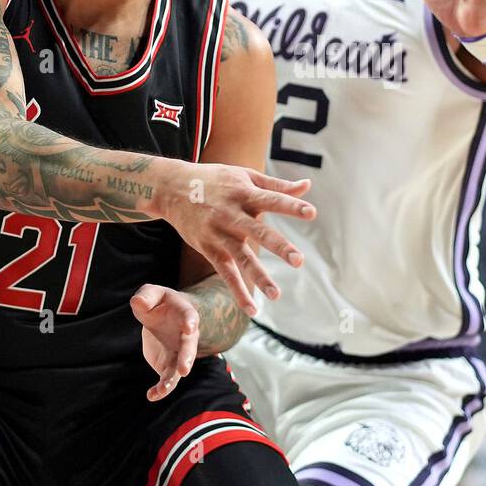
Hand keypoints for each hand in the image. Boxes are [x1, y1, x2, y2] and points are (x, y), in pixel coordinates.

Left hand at [131, 284, 198, 401]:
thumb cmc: (159, 302)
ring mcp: (179, 352)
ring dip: (172, 380)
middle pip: (189, 347)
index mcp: (185, 314)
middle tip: (184, 369)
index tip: (190, 327)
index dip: (190, 322)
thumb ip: (145, 296)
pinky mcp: (169, 365)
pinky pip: (167, 379)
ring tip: (163, 389)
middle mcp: (186, 336)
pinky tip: (152, 396)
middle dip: (186, 358)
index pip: (189, 317)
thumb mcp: (151, 294)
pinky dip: (161, 389)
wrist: (164, 317)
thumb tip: (137, 303)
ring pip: (179, 368)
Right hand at [155, 162, 315, 317]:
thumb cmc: (216, 180)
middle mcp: (232, 214)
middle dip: (279, 246)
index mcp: (245, 193)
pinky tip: (252, 309)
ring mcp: (219, 233)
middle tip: (299, 260)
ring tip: (276, 294)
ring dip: (259, 277)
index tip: (312, 213)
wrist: (173, 188)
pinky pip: (225, 273)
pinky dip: (237, 291)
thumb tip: (308, 186)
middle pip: (258, 232)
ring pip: (241, 258)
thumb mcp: (245, 176)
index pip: (272, 199)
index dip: (291, 206)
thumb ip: (277, 185)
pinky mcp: (209, 248)